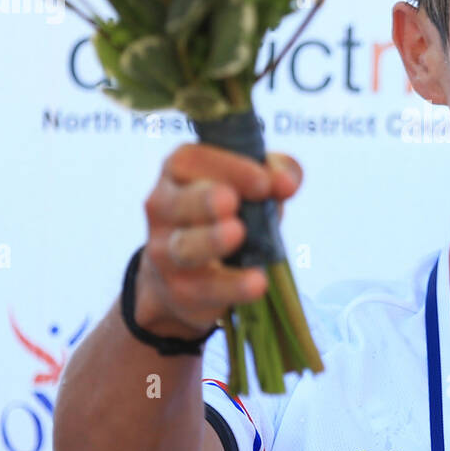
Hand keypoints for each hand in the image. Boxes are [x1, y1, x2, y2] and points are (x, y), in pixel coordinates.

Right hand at [134, 144, 302, 337]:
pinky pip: (205, 288)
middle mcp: (162, 207)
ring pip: (184, 246)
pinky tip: (256, 281)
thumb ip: (276, 171)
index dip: (228, 168)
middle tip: (230, 201)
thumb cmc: (227, 213)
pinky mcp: (179, 289)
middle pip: (179, 202)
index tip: (263, 182)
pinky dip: (233, 285)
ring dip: (211, 240)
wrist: (190, 272)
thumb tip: (287, 183)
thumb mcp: (253, 183)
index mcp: (177, 171)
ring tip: (237, 233)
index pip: (192, 161)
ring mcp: (165, 251)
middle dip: (205, 199)